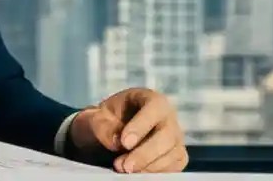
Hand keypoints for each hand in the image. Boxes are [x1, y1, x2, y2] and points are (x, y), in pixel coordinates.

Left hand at [67, 87, 186, 173]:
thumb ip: (103, 126)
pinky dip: (155, 173)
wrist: (110, 133)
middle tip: (123, 165)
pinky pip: (173, 167)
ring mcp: (174, 137)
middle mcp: (168, 116)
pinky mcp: (176, 156)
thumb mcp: (96, 117)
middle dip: (145, 153)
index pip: (154, 108)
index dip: (141, 126)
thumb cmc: (106, 120)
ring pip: (172, 154)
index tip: (124, 143)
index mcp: (150, 99)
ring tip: (123, 168)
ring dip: (148, 166)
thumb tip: (116, 141)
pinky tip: (137, 173)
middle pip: (167, 135)